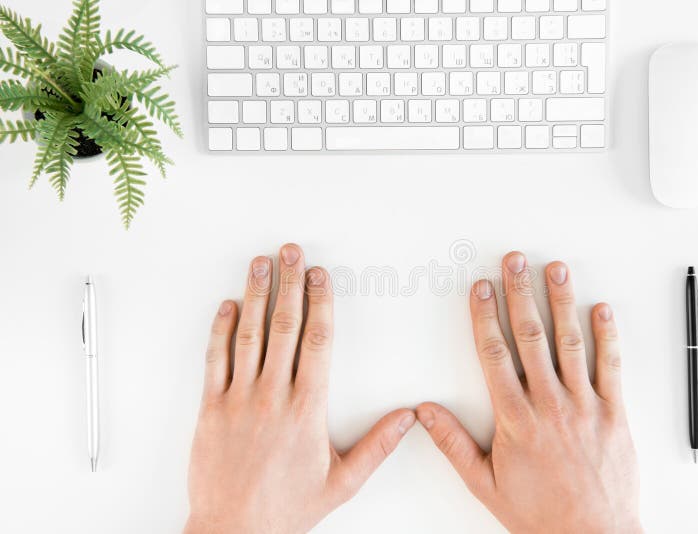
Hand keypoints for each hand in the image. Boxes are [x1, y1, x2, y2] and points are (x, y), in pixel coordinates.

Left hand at [184, 245, 414, 533]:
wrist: (233, 531)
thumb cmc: (285, 509)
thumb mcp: (342, 482)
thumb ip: (377, 446)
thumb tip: (408, 418)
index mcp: (306, 409)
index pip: (318, 341)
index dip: (320, 302)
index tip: (320, 276)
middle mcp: (272, 396)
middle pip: (284, 327)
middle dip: (289, 284)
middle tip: (290, 252)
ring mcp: (238, 399)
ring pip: (248, 335)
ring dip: (254, 295)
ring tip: (260, 265)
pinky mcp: (210, 408)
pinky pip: (214, 360)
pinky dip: (220, 329)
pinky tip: (227, 306)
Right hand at [417, 253, 641, 533]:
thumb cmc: (541, 514)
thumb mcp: (485, 484)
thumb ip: (453, 444)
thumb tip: (426, 413)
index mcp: (516, 419)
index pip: (495, 354)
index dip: (485, 316)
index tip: (481, 289)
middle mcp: (550, 404)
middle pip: (531, 337)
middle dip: (521, 293)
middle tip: (515, 262)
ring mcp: (585, 405)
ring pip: (570, 342)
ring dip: (561, 301)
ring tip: (555, 269)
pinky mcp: (614, 413)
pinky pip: (610, 366)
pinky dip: (606, 335)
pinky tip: (601, 309)